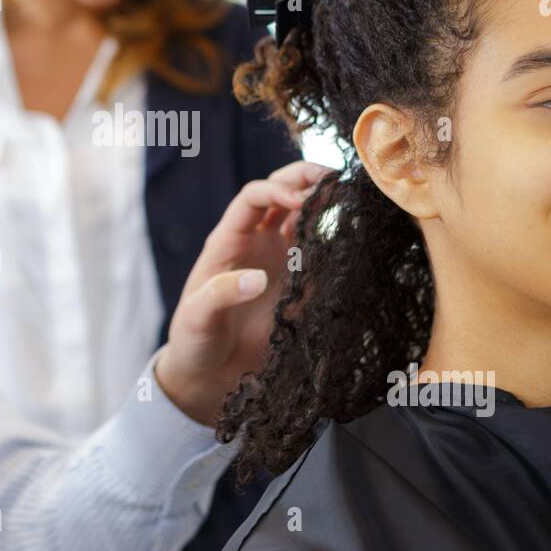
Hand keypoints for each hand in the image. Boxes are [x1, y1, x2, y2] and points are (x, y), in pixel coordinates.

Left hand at [155, 160, 334, 424]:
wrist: (210, 375)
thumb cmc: (194, 340)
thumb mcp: (197, 316)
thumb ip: (221, 294)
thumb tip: (257, 278)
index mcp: (229, 240)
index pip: (254, 198)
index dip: (278, 190)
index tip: (301, 199)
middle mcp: (257, 242)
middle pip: (282, 193)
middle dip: (306, 177)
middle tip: (336, 175)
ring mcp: (280, 261)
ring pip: (305, 217)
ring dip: (326, 203)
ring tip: (353, 198)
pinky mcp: (300, 285)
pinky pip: (321, 255)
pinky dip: (338, 242)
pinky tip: (356, 237)